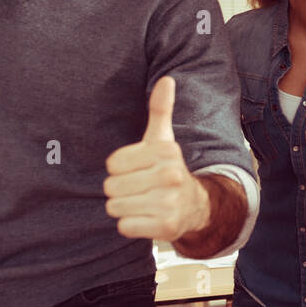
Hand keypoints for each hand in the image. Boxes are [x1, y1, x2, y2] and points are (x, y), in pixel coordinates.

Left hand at [104, 76, 210, 241]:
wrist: (194, 205)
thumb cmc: (167, 169)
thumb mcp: (163, 139)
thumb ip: (160, 110)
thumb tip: (167, 79)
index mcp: (166, 151)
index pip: (112, 164)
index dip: (120, 169)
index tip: (139, 169)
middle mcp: (170, 175)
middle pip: (110, 186)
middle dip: (120, 190)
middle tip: (141, 189)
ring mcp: (170, 202)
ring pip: (115, 207)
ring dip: (125, 208)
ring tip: (144, 202)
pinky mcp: (167, 227)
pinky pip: (125, 227)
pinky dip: (132, 225)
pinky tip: (148, 218)